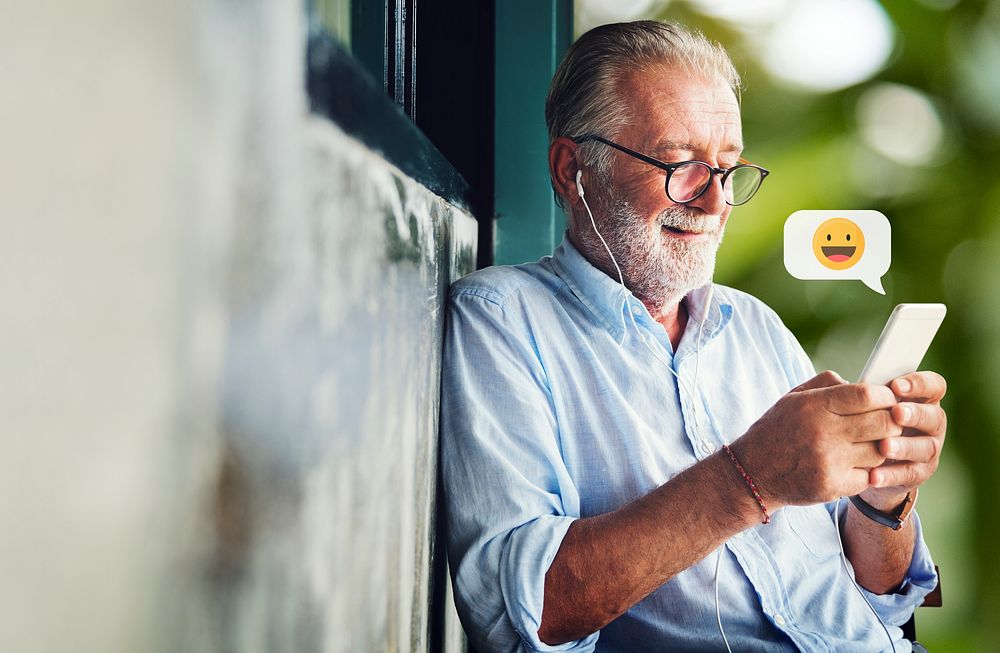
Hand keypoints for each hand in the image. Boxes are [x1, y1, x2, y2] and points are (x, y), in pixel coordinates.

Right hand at [731, 371, 899, 507]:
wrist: (752, 473)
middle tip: (885, 422)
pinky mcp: (832, 486)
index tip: (886, 399)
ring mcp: (829, 462)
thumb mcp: (793, 398)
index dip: (885, 396)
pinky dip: (867, 471)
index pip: (867, 395)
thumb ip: (828, 384)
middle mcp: (822, 433)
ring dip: (880, 447)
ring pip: (881, 451)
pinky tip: (855, 464)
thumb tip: (864, 383)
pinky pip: (869, 476)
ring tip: (867, 443)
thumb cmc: (777, 430)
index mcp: (813, 406)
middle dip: (891, 421)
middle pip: (883, 423)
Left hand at [860, 371, 946, 509]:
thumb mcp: (860, 404)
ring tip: (883, 446)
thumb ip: (857, 391)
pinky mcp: (919, 472)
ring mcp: (928, 448)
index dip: (919, 383)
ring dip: (905, 446)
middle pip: (934, 416)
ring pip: (925, 447)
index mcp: (920, 399)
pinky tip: (873, 475)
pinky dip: (891, 475)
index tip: (896, 385)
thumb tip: (840, 381)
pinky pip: (909, 474)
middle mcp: (930, 422)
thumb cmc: (863, 420)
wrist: (864, 460)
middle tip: (895, 413)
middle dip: (916, 414)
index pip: (933, 386)